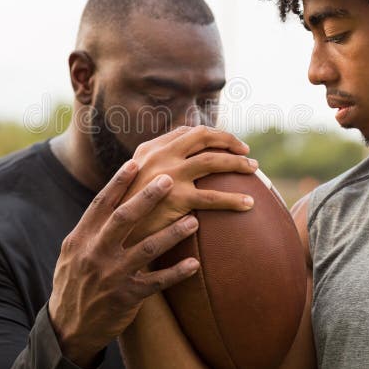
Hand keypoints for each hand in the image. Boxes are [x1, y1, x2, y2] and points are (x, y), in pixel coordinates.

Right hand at [48, 161, 201, 367]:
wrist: (68, 328)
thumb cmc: (75, 281)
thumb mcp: (73, 252)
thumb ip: (92, 227)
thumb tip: (112, 196)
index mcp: (81, 238)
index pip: (101, 204)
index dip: (118, 183)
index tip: (136, 162)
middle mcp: (95, 254)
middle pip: (124, 219)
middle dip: (148, 198)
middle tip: (170, 179)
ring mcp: (112, 276)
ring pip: (147, 249)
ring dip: (173, 234)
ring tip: (194, 221)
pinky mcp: (127, 297)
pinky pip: (157, 283)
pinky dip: (177, 273)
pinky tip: (195, 264)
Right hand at [122, 125, 258, 243]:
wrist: (114, 236)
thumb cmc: (125, 212)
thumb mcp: (130, 182)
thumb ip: (150, 170)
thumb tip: (173, 165)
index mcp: (148, 150)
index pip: (185, 132)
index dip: (209, 134)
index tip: (224, 142)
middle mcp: (159, 157)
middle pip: (202, 136)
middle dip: (228, 140)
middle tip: (245, 151)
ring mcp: (168, 176)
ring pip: (212, 161)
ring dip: (237, 163)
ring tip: (254, 169)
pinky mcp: (177, 199)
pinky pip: (213, 197)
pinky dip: (234, 199)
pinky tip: (249, 204)